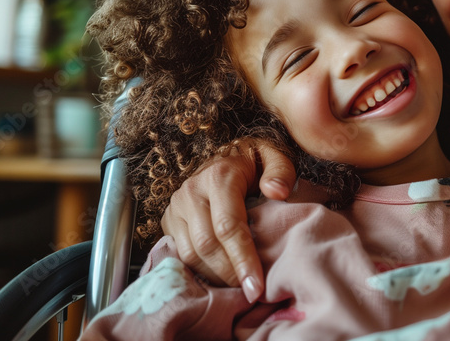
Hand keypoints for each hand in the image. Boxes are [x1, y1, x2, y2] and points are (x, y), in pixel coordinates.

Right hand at [161, 138, 296, 301]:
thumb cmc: (256, 162)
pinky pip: (180, 253)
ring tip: (237, 288)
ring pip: (190, 253)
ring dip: (214, 276)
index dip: (243, 258)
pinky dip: (200, 271)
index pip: (228, 226)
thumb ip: (280, 172)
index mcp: (218, 176)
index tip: (256, 285)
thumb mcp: (275, 158)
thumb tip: (277, 192)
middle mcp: (191, 191)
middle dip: (229, 274)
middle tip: (250, 294)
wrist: (228, 154)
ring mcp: (176, 207)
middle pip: (206, 244)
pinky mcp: (169, 220)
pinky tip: (220, 280)